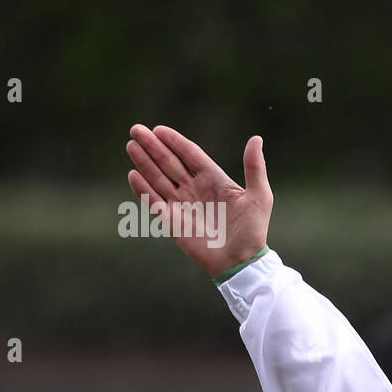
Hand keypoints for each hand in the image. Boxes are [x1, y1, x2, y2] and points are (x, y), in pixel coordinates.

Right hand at [125, 124, 272, 276]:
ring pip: (159, 179)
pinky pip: (154, 202)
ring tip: (131, 145)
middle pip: (170, 163)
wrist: (241, 261)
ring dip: (144, 162)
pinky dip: (143, 189)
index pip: (191, 156)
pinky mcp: (172, 222)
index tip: (158, 129)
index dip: (175, 142)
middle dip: (153, 147)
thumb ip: (254, 167)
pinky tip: (133, 174)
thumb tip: (256, 138)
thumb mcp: (259, 196)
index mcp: (215, 181)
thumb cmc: (253, 231)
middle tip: (136, 130)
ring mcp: (183, 206)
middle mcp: (196, 190)